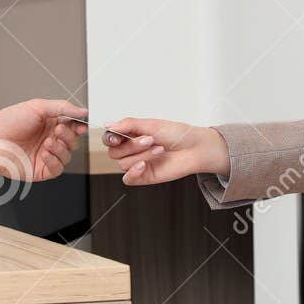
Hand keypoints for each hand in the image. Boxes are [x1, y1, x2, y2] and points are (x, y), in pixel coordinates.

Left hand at [0, 98, 85, 181]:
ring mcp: (44, 156)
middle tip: (56, 131)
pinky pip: (57, 169)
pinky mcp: (39, 170)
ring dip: (61, 148)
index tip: (81, 125)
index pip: (72, 126)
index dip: (79, 126)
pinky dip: (55, 161)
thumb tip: (83, 110)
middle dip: (68, 136)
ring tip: (47, 142)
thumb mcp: (38, 106)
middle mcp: (47, 140)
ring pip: (67, 156)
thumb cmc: (7, 122)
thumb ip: (63, 107)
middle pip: (72, 141)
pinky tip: (45, 153)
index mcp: (48, 124)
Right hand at [104, 118, 228, 185]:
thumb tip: (108, 125)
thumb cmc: (177, 134)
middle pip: (114, 152)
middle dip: (132, 145)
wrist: (195, 148)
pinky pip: (128, 179)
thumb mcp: (152, 124)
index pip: (110, 138)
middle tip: (150, 139)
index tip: (117, 137)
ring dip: (141, 155)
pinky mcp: (144, 176)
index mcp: (131, 135)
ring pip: (123, 164)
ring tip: (159, 149)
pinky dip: (133, 172)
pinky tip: (143, 165)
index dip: (109, 138)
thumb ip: (128, 125)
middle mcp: (132, 150)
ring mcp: (137, 163)